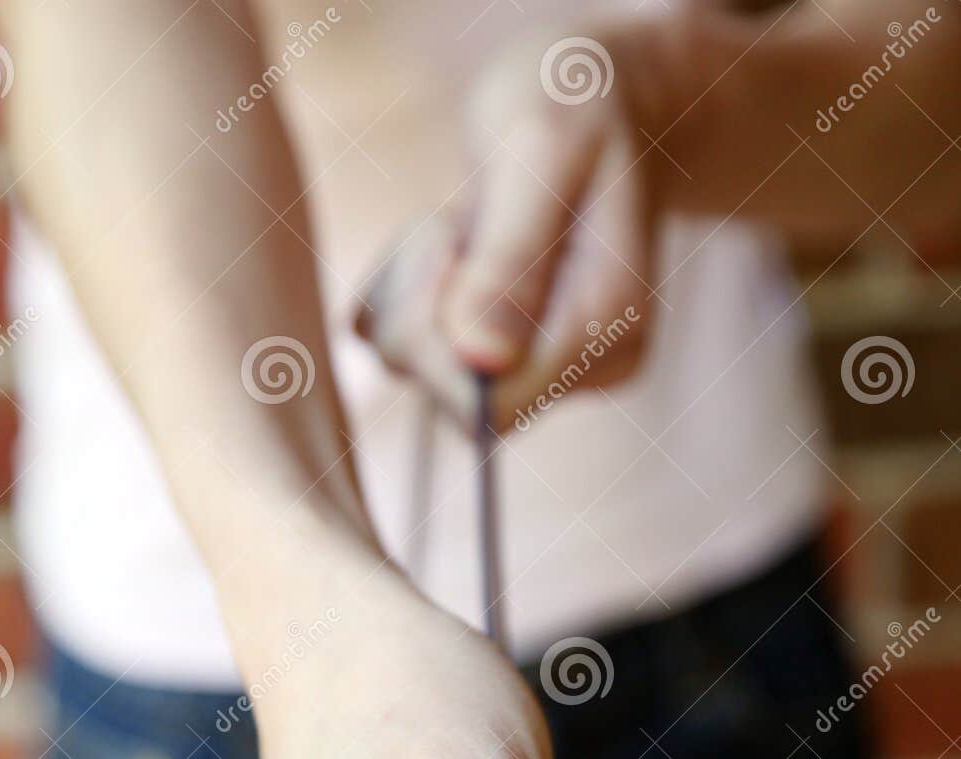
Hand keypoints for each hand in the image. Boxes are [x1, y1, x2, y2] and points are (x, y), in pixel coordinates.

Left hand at [355, 21, 659, 431]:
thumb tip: (481, 359)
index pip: (492, 403)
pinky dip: (409, 298)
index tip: (451, 241)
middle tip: (452, 225)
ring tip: (460, 227)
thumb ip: (511, 255)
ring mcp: (547, 369)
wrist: (597, 98)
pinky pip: (417, 356)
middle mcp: (585, 369)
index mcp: (607, 329)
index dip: (443, 334)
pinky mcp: (507, 357)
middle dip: (424, 309)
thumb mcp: (542, 146)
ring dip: (414, 296)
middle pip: (454, 398)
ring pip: (427, 376)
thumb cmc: (575, 101)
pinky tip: (450, 246)